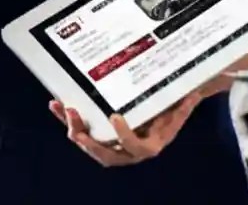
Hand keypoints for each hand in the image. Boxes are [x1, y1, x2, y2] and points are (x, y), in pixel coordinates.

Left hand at [48, 90, 205, 166]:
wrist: (165, 108)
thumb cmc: (172, 106)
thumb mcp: (180, 106)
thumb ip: (184, 104)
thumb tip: (193, 93)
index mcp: (149, 145)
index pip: (135, 147)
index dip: (124, 136)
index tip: (114, 117)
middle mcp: (128, 150)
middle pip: (105, 153)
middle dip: (88, 141)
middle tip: (75, 123)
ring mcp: (112, 143)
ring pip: (89, 144)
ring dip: (73, 128)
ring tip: (62, 108)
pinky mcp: (99, 133)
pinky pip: (81, 130)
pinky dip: (66, 119)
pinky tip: (54, 104)